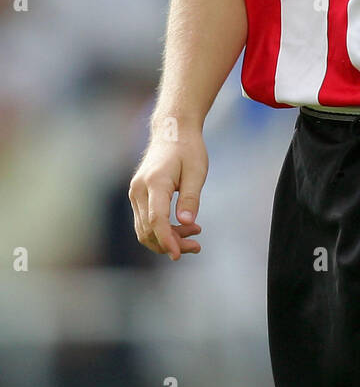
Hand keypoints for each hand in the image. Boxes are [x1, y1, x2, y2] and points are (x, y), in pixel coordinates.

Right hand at [129, 121, 207, 260]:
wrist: (172, 131)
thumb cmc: (188, 149)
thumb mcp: (197, 171)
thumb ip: (191, 198)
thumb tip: (187, 223)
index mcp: (155, 182)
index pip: (156, 219)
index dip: (167, 240)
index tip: (178, 255)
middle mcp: (139, 189)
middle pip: (148, 229)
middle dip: (170, 243)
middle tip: (197, 246)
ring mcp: (135, 193)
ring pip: (144, 229)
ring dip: (166, 239)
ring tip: (194, 237)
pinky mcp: (137, 195)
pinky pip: (145, 221)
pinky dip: (161, 230)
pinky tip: (183, 227)